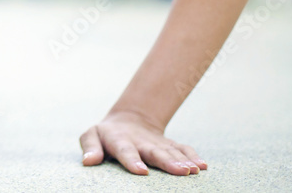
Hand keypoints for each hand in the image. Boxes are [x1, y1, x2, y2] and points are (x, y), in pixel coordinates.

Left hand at [79, 110, 206, 175]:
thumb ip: (89, 147)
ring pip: (171, 152)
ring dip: (183, 161)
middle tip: (181, 172)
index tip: (142, 172)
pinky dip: (193, 156)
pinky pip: (183, 149)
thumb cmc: (105, 134)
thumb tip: (88, 162)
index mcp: (119, 140)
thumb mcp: (91, 135)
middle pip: (155, 152)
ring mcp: (157, 143)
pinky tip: (203, 166)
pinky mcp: (169, 145)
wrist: (128, 119)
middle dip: (168, 162)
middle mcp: (141, 142)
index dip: (133, 161)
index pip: (125, 151)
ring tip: (194, 171)